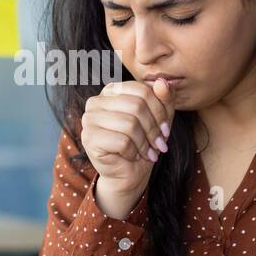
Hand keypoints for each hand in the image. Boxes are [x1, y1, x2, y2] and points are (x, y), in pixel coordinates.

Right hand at [81, 79, 174, 215]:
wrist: (129, 173)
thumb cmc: (143, 142)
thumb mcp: (160, 117)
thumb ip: (164, 97)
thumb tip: (162, 82)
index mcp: (111, 90)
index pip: (142, 90)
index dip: (159, 110)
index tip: (166, 129)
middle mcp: (96, 101)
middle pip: (136, 106)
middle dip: (154, 128)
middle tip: (160, 143)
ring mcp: (89, 119)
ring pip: (129, 124)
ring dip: (145, 142)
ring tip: (150, 151)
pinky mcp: (89, 138)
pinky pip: (121, 141)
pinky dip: (134, 151)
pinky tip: (134, 156)